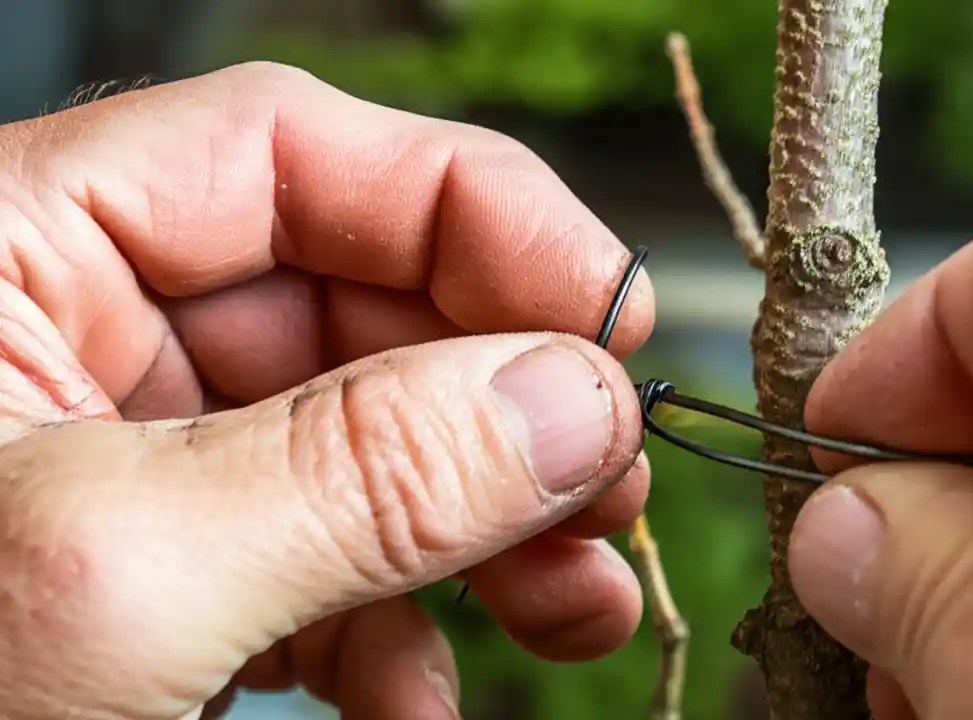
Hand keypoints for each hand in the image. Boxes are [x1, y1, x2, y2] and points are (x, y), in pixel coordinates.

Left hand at [0, 63, 653, 718]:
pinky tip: (428, 699)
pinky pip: (320, 559)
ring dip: (490, 526)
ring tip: (579, 605)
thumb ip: (358, 473)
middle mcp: (77, 335)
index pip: (291, 154)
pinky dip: (400, 629)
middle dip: (504, 404)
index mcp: (11, 247)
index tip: (609, 321)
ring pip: (365, 440)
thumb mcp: (112, 580)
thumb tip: (575, 399)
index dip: (476, 215)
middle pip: (356, 302)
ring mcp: (129, 460)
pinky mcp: (162, 571)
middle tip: (610, 482)